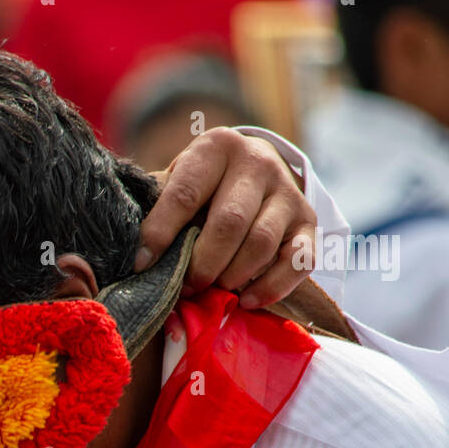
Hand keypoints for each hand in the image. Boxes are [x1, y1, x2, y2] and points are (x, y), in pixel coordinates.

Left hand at [139, 127, 316, 307]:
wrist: (254, 170)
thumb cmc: (203, 185)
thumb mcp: (177, 182)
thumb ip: (159, 208)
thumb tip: (139, 258)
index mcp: (216, 147)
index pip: (185, 194)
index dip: (161, 233)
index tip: (142, 265)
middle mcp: (257, 162)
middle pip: (229, 223)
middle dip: (202, 263)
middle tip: (186, 287)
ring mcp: (288, 190)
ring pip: (262, 243)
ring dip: (233, 277)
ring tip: (213, 292)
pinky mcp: (309, 220)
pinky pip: (299, 260)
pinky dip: (272, 287)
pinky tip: (247, 300)